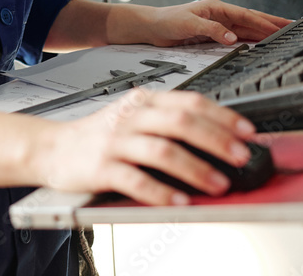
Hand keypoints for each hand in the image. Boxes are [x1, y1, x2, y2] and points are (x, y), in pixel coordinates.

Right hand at [39, 88, 256, 204]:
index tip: (248, 132)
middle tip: (241, 157)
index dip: (223, 116)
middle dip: (216, 140)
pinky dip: (162, 192)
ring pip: (162, 150)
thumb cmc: (101, 135)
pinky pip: (136, 180)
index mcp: (144, 101)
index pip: (190, 102)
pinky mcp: (102, 167)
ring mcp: (116, 141)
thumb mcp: (134, 117)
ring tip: (218, 184)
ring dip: (195, 168)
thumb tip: (217, 137)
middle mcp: (131, 116)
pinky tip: (180, 202)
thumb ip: (168, 122)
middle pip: (180, 122)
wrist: (54, 147)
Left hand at [141, 0, 291, 46]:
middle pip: (251, 19)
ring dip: (264, 32)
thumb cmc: (167, 20)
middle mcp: (220, 14)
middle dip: (272, 23)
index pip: (246, 15)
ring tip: (282, 35)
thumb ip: (211, 30)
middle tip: (293, 26)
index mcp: (217, 7)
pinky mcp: (214, 34)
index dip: (264, 22)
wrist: (152, 27)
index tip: (281, 27)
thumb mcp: (189, 25)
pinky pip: (237, 36)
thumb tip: (232, 38)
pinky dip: (251, 39)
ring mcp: (218, 24)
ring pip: (246, 28)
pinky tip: (259, 43)